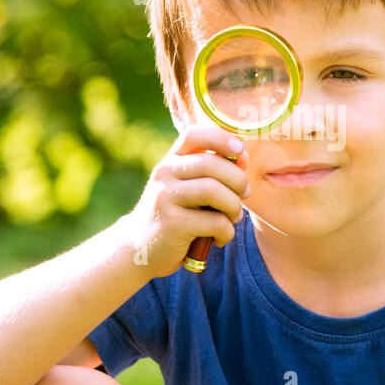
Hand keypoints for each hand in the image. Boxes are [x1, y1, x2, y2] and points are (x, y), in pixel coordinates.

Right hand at [119, 123, 250, 278]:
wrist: (140, 249)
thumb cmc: (175, 216)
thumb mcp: (189, 190)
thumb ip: (214, 173)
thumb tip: (243, 157)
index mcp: (170, 161)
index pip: (194, 134)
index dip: (221, 137)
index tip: (240, 150)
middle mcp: (164, 174)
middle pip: (211, 164)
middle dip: (238, 180)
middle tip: (244, 195)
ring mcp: (165, 198)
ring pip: (214, 191)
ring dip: (234, 206)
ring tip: (233, 217)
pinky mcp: (172, 224)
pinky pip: (214, 221)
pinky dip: (226, 232)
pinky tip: (219, 238)